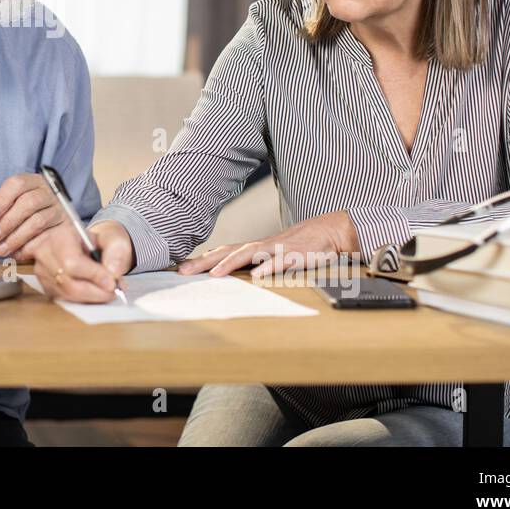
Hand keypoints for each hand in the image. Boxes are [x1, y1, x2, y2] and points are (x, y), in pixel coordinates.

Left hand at [0, 173, 64, 259]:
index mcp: (30, 182)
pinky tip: (18, 252)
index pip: (17, 183)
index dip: (2, 198)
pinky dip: (30, 246)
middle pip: (29, 202)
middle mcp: (47, 192)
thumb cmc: (16, 220)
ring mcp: (59, 209)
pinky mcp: (65, 228)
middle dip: (7, 221)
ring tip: (1, 249)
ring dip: (16, 237)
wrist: (41, 239)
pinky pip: (48, 237)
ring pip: (38, 220)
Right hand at [30, 219, 133, 302]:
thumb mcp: (112, 238)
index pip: (72, 262)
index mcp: (59, 236)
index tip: (112, 283)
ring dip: (91, 297)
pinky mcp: (45, 286)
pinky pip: (65, 299)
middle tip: (113, 291)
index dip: (94, 276)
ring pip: (66, 294)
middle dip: (95, 292)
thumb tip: (114, 273)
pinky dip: (84, 299)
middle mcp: (44, 253)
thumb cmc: (97, 241)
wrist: (82, 244)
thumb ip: (117, 252)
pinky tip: (94, 291)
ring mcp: (42, 271)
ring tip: (106, 290)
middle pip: (67, 283)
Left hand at [176, 210, 357, 279]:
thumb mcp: (273, 255)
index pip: (221, 253)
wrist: (330, 231)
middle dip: (204, 262)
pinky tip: (258, 277)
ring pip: (250, 254)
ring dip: (230, 263)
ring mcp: (278, 248)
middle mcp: (261, 246)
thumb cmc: (299, 246)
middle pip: (228, 251)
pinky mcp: (296, 254)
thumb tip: (232, 276)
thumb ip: (255, 264)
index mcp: (254, 248)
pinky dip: (269, 268)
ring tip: (214, 274)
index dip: (201, 260)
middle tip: (182, 271)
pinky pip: (280, 261)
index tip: (179, 268)